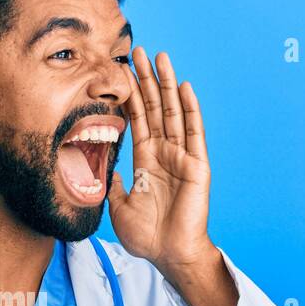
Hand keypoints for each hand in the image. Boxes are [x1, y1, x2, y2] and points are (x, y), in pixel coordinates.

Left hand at [108, 47, 215, 275]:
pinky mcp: (197, 165)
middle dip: (146, 79)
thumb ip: (112, 185)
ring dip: (167, 84)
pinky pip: (194, 132)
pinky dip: (190, 109)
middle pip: (155, 107)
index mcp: (145, 160)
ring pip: (173, 112)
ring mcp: (181, 157)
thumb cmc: (147, 235)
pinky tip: (184, 87)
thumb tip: (107, 171)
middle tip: (139, 51)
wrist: (169, 254)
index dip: (131, 95)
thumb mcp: (117, 207)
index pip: (137, 119)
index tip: (124, 72)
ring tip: (161, 58)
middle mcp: (164, 153)